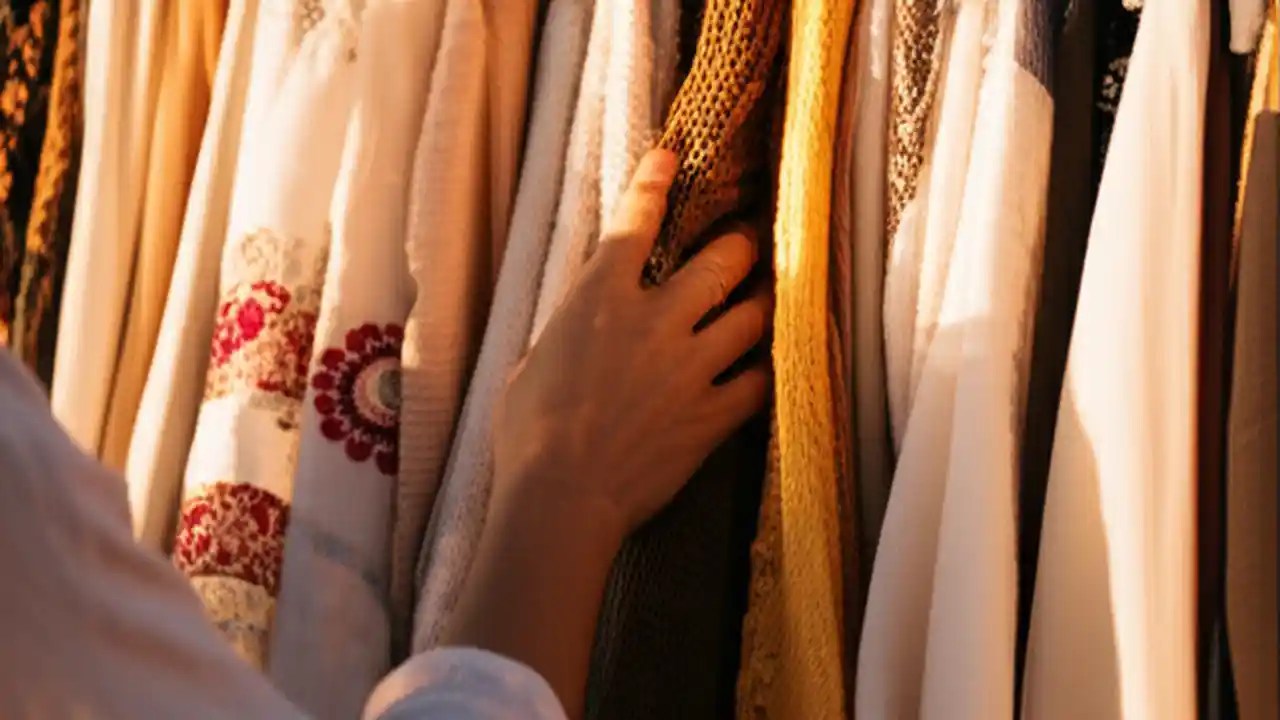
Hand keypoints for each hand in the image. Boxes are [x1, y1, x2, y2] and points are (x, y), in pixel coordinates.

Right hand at [493, 148, 771, 543]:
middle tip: (744, 245)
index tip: (672, 155)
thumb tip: (587, 326)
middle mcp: (655, 320)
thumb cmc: (528, 435)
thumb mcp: (534, 363)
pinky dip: (761, 372)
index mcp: (600, 299)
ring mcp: (690, 367)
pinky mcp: (711, 415)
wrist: (560, 498)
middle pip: (724, 259)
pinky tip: (760, 370)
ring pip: (754, 314)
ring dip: (762, 303)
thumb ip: (571, 332)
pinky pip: (758, 382)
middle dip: (740, 245)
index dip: (656, 181)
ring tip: (764, 301)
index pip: (637, 222)